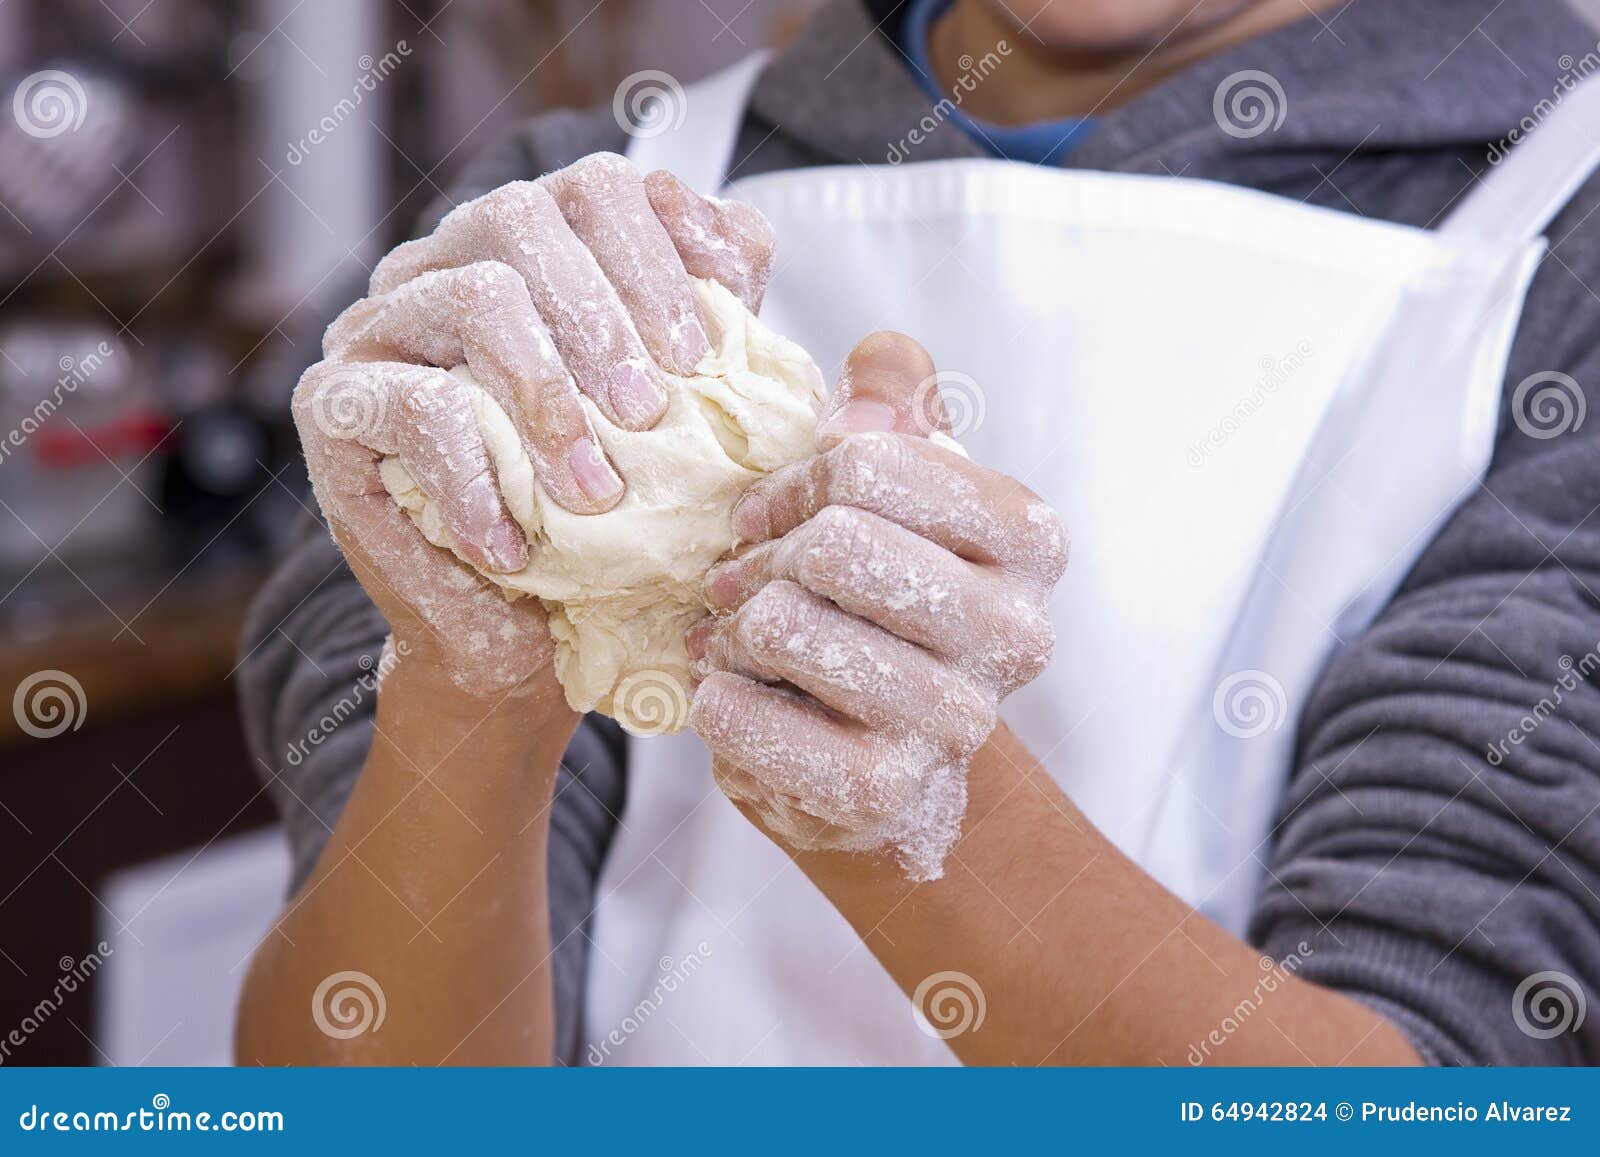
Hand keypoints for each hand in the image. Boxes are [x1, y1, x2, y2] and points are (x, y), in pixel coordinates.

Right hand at [293, 153, 775, 698]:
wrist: (525, 634)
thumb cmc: (607, 517)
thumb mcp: (682, 412)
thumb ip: (713, 316)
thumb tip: (735, 244)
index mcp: (531, 249)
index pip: (593, 189)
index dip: (654, 258)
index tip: (700, 356)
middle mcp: (446, 265)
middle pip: (523, 218)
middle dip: (603, 320)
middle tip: (649, 416)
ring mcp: (380, 325)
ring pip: (474, 298)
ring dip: (550, 398)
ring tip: (594, 494)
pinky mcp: (334, 402)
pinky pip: (415, 407)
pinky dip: (479, 482)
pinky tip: (513, 549)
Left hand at [686, 333, 1068, 871]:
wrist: (880, 757)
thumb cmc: (880, 601)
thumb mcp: (897, 494)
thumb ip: (894, 413)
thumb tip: (882, 354)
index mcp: (1029, 537)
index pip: (866, 462)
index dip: (793, 483)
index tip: (769, 513)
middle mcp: (1017, 632)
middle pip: (831, 543)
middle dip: (762, 557)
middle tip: (740, 578)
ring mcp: (957, 721)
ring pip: (784, 627)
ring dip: (736, 628)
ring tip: (738, 637)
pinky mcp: (885, 793)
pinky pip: (749, 720)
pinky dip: (718, 698)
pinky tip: (732, 692)